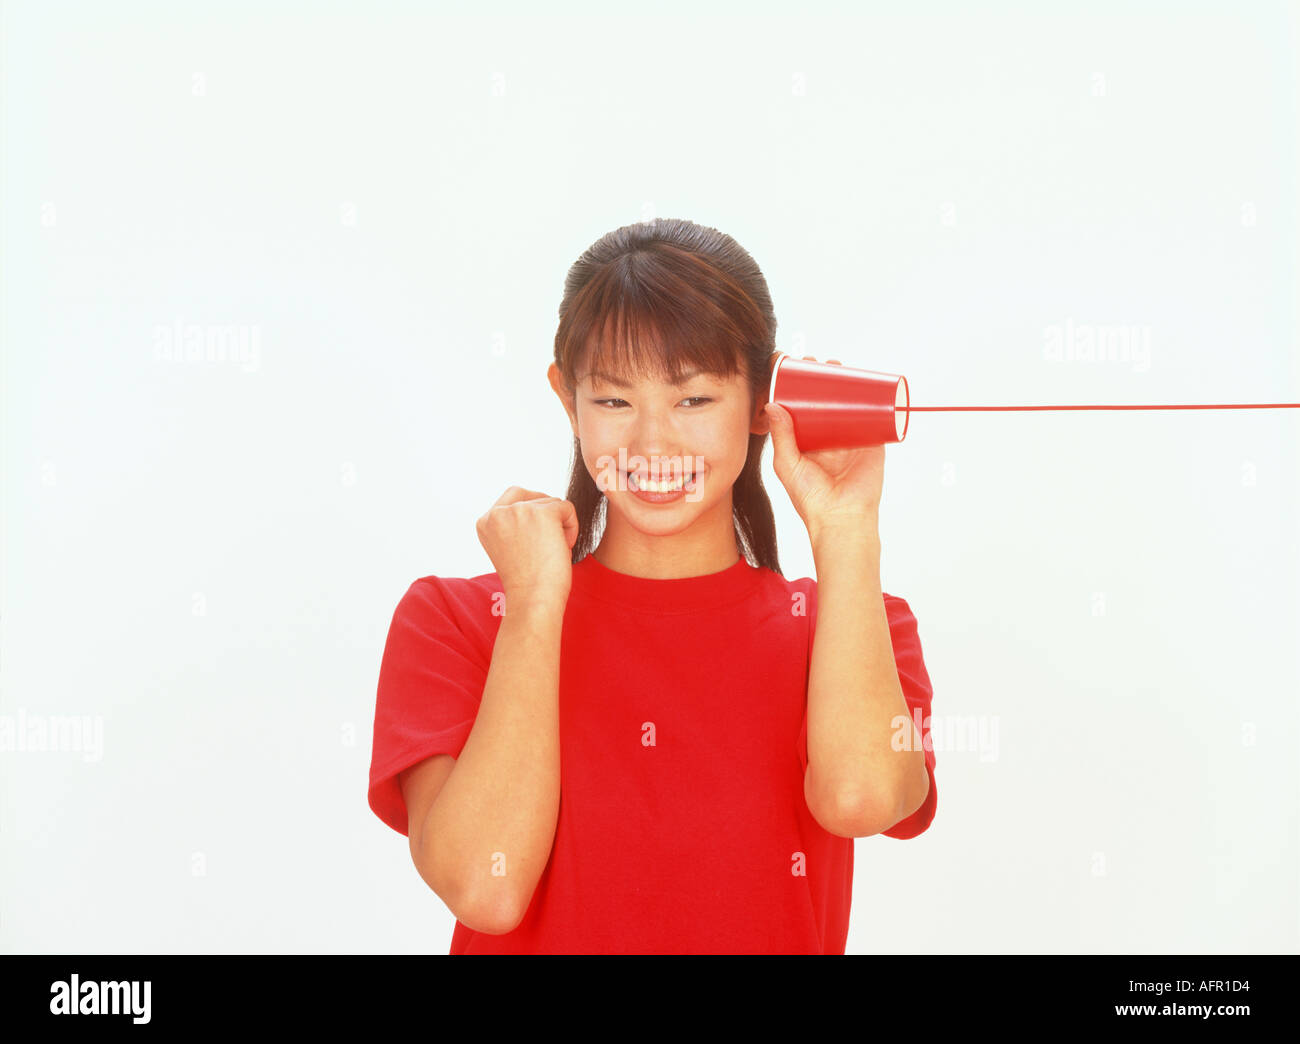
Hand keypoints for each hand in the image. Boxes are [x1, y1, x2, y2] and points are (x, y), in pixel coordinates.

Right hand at [476, 486, 578, 609]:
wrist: (533, 600)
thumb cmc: (526, 583)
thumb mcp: (508, 548)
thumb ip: (513, 525)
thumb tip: (536, 506)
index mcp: (485, 522)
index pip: (512, 499)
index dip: (530, 516)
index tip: (534, 542)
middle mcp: (497, 513)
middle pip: (532, 496)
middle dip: (546, 514)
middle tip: (549, 542)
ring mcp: (519, 510)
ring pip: (551, 503)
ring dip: (558, 525)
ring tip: (552, 552)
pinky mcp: (543, 512)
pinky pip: (566, 507)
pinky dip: (572, 526)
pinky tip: (564, 547)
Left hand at [764, 357, 884, 537]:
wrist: (842, 518)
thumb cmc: (810, 498)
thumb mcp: (787, 464)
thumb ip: (780, 437)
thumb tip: (772, 404)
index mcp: (805, 441)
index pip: (799, 406)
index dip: (795, 386)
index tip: (789, 366)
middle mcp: (827, 436)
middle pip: (824, 398)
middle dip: (820, 376)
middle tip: (815, 361)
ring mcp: (851, 437)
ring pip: (847, 402)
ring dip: (843, 379)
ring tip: (836, 364)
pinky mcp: (872, 441)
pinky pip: (875, 415)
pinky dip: (872, 397)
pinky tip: (866, 378)